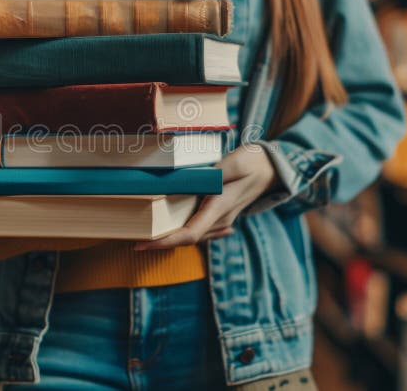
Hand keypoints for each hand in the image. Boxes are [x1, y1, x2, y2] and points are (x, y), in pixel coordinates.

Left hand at [134, 145, 279, 250]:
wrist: (274, 169)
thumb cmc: (253, 162)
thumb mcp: (235, 162)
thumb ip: (215, 173)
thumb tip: (192, 181)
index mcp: (220, 206)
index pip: (190, 233)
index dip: (165, 242)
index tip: (142, 244)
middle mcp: (219, 218)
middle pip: (186, 238)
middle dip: (160, 242)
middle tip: (132, 239)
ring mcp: (221, 219)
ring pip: (191, 235)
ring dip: (169, 237)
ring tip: (144, 234)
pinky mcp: (220, 215)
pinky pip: (198, 229)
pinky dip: (181, 231)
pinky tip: (166, 229)